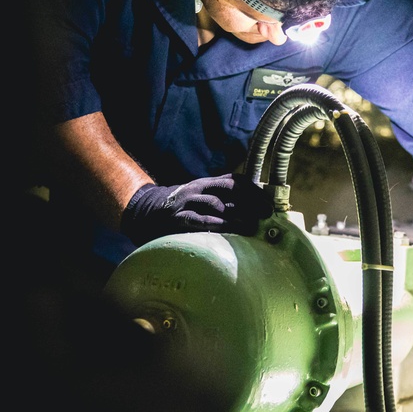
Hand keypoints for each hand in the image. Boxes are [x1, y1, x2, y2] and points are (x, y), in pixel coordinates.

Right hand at [121, 173, 272, 245]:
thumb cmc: (181, 209)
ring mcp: (187, 202)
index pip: (235, 180)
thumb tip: (253, 215)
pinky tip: (229, 230)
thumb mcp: (201, 199)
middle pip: (229, 188)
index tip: (269, 204)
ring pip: (215, 203)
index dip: (254, 190)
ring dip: (236, 215)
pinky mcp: (177, 218)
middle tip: (265, 214)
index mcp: (206, 184)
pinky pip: (198, 220)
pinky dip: (216, 225)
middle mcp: (198, 189)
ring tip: (251, 226)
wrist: (143, 211)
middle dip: (250, 200)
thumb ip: (222, 203)